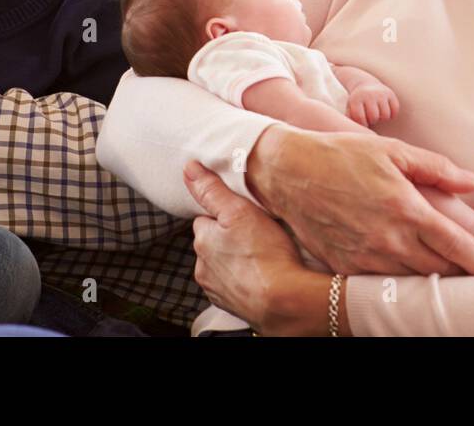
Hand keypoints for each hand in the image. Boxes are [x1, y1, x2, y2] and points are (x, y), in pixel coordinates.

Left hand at [184, 161, 313, 333]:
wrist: (284, 302)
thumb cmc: (265, 254)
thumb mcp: (239, 210)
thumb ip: (212, 189)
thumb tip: (189, 168)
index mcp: (202, 240)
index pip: (207, 219)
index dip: (226, 214)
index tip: (244, 215)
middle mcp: (202, 266)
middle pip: (214, 242)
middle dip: (230, 238)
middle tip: (257, 234)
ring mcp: (216, 289)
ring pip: (223, 264)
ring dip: (236, 259)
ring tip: (262, 255)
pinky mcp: (232, 305)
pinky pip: (234, 285)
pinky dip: (244, 279)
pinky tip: (262, 274)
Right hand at [244, 127, 473, 277]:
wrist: (288, 171)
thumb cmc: (341, 154)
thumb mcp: (392, 150)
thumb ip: (436, 168)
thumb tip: (472, 183)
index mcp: (407, 208)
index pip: (458, 247)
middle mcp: (389, 239)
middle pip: (441, 271)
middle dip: (464, 276)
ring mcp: (366, 257)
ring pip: (414, 281)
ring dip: (434, 281)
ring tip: (451, 279)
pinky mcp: (346, 266)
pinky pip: (383, 283)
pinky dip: (401, 282)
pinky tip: (409, 276)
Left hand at [345, 83, 398, 126]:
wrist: (365, 84)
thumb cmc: (357, 102)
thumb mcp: (349, 108)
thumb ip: (350, 119)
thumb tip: (356, 131)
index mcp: (356, 99)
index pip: (361, 118)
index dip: (363, 124)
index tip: (364, 122)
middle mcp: (369, 95)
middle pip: (374, 117)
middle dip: (373, 121)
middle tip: (371, 118)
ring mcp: (380, 94)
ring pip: (386, 114)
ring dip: (382, 118)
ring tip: (378, 115)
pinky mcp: (390, 94)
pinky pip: (395, 109)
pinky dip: (392, 114)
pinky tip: (386, 112)